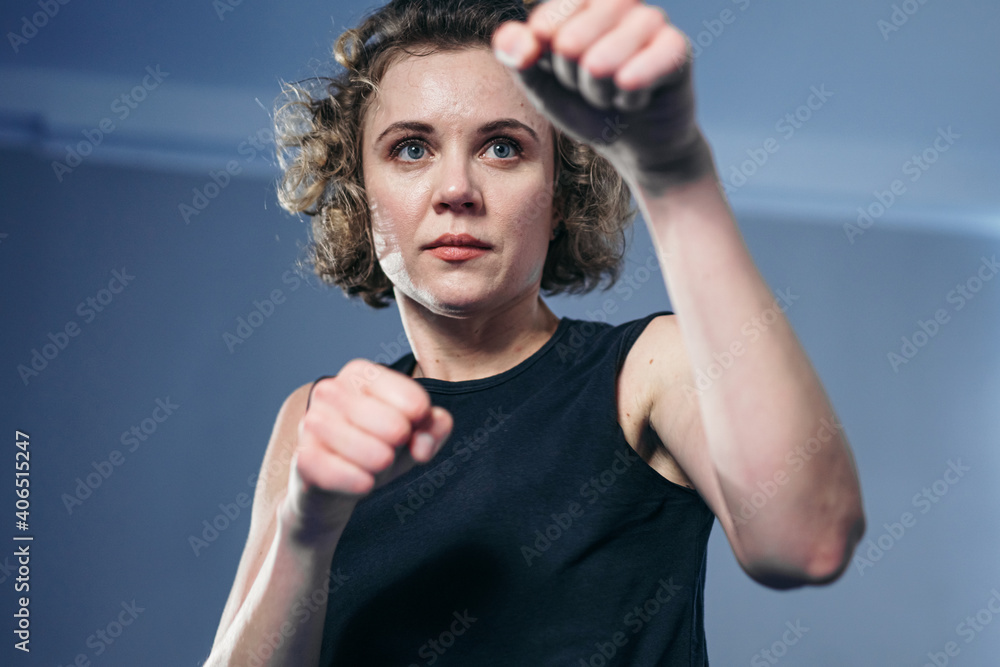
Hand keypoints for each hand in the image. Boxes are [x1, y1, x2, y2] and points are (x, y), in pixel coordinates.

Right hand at [281, 359, 452, 543]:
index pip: (410, 398)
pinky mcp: (302, 457)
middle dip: (400, 443)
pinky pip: (325, 466)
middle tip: (393, 451)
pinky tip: (365, 484)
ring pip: (353, 442)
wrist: (344, 484)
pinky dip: (351, 479)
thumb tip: (422, 444)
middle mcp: (331, 390)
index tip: (413, 431)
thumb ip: (435, 427)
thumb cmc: (381, 446)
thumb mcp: (415, 434)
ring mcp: (311, 423)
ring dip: (376, 461)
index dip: (422, 420)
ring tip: (379, 465)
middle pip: (388, 422)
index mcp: (360, 374)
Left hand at [492, 0, 714, 193]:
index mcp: (582, 6)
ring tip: (608, 99)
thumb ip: (520, 60)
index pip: (552, 15)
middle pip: (579, 31)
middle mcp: (617, 5)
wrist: (632, 146)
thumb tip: (506, 38)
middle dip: (572, 73)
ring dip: (600, 86)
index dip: (547, 49)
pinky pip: (657, 55)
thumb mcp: (545, 88)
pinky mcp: (678, 48)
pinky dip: (636, 84)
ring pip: (615, 45)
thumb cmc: (587, 108)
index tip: (554, 71)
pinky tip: (629, 99)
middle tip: (587, 91)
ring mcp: (650, 22)